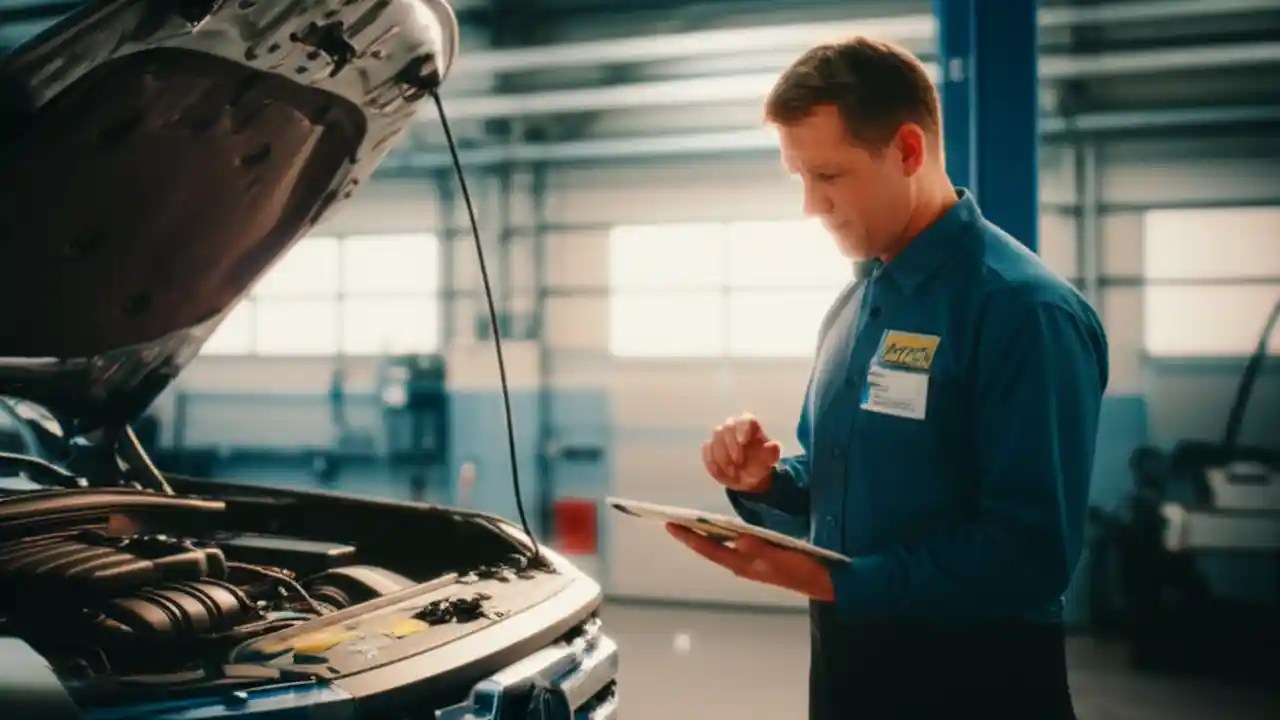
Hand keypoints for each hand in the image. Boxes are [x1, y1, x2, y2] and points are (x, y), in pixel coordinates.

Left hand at [666, 523, 834, 601]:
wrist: (824, 581)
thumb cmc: (802, 570)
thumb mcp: (780, 558)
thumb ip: (759, 549)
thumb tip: (738, 539)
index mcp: (744, 564)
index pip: (710, 549)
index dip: (690, 537)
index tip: (671, 525)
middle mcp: (743, 563)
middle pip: (711, 547)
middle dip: (693, 534)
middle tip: (674, 520)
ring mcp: (751, 561)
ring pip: (721, 546)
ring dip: (706, 535)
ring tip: (691, 521)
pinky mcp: (761, 557)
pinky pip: (734, 545)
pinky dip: (724, 535)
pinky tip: (722, 527)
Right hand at [702, 412, 781, 493]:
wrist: (749, 478)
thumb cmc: (761, 464)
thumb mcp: (770, 461)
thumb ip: (772, 453)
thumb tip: (773, 446)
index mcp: (750, 425)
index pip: (745, 419)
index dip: (743, 429)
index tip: (743, 442)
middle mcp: (734, 427)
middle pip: (728, 427)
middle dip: (731, 445)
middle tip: (738, 463)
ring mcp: (720, 437)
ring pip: (715, 439)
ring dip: (723, 457)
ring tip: (732, 473)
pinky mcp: (710, 448)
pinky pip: (707, 452)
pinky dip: (714, 463)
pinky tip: (723, 473)